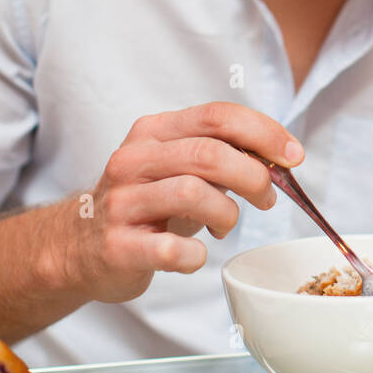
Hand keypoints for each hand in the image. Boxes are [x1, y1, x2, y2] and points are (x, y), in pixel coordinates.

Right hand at [62, 102, 302, 302]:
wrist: (79, 248)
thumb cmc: (146, 207)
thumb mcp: (179, 170)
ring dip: (227, 214)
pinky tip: (197, 256)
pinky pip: (171, 250)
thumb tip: (280, 158)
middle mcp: (133, 160)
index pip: (217, 116)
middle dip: (254, 176)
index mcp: (153, 132)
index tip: (293, 155)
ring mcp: (121, 203)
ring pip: (193, 193)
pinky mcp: (117, 246)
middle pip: (209, 153)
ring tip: (226, 226)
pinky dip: (196, 256)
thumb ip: (222, 157)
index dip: (264, 132)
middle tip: (267, 198)